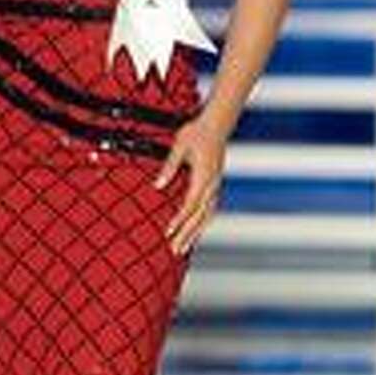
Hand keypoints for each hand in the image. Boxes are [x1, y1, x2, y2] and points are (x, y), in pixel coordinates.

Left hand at [153, 113, 227, 255]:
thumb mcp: (179, 145)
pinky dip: (201, 224)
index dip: (179, 220)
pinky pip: (209, 210)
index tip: (167, 231)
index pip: (190, 204)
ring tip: (183, 249)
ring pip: (206, 216)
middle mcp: (212, 185)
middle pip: (199, 216)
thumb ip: (169, 166)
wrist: (217, 123)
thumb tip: (158, 186)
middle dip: (186, 235)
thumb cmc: (197, 131)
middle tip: (174, 251)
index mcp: (204, 176)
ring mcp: (215, 186)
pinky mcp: (215, 185)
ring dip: (194, 234)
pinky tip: (194, 233)